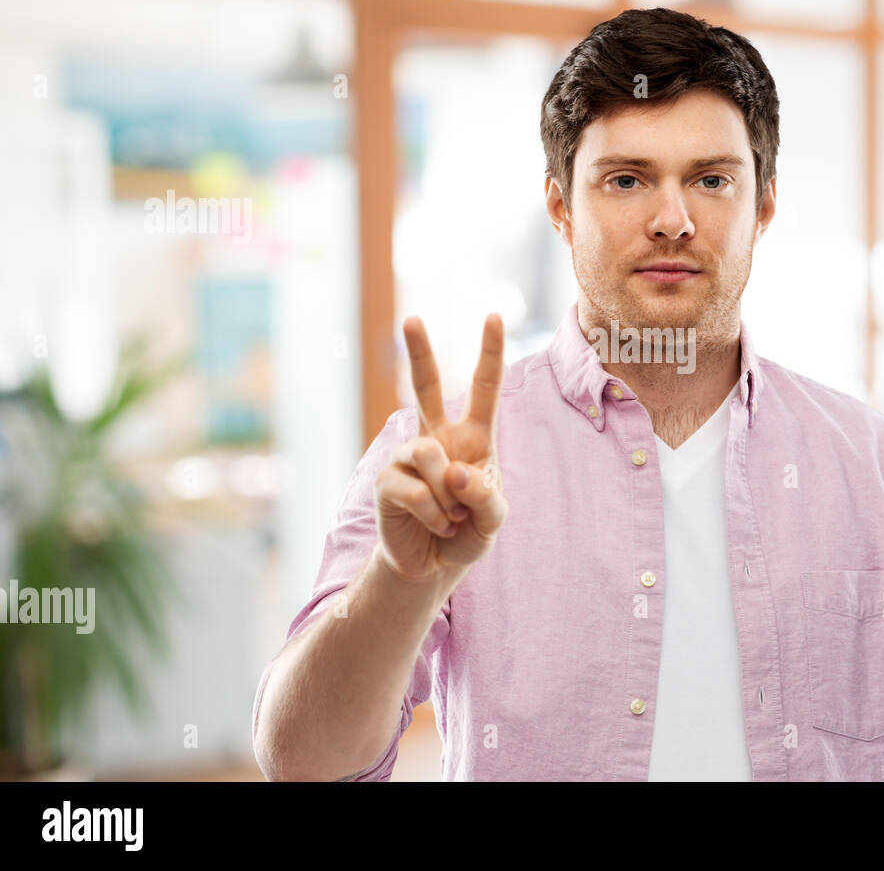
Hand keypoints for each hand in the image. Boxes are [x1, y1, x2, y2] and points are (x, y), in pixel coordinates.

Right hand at [374, 313, 507, 579]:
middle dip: (419, 352)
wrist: (433, 567)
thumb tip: (454, 471)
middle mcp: (438, 439)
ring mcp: (409, 458)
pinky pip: (415, 489)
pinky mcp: (388, 482)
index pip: (484, 389)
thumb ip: (485, 495)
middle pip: (426, 387)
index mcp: (473, 438)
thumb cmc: (467, 533)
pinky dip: (434, 514)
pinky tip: (436, 526)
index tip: (495, 316)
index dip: (490, 353)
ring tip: (452, 518)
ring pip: (430, 455)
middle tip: (411, 318)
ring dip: (448, 495)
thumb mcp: (492, 518)